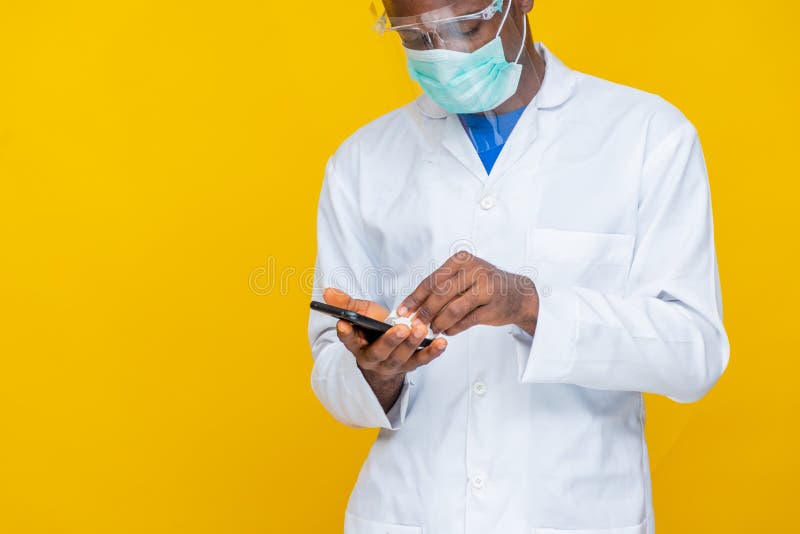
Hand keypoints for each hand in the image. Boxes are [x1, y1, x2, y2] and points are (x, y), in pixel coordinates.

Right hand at [322, 287, 447, 382]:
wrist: (387, 351)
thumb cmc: (372, 328)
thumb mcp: (359, 313)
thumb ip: (346, 303)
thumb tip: (328, 291)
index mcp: (356, 344)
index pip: (348, 340)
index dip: (346, 333)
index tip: (344, 324)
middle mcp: (373, 358)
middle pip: (380, 351)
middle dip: (391, 340)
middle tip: (402, 328)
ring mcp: (393, 364)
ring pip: (402, 357)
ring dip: (413, 344)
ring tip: (422, 329)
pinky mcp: (410, 365)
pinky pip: (421, 361)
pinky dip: (432, 352)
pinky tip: (442, 342)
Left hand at [396, 251, 539, 335]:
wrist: (518, 294)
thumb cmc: (484, 286)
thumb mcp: (463, 278)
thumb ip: (441, 289)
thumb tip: (412, 308)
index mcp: (461, 260)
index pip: (432, 280)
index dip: (415, 298)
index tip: (402, 312)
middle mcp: (474, 269)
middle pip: (440, 294)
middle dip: (424, 312)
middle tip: (414, 326)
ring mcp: (486, 286)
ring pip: (453, 308)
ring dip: (439, 322)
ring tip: (433, 330)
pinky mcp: (493, 304)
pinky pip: (467, 319)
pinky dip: (454, 328)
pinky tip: (448, 332)